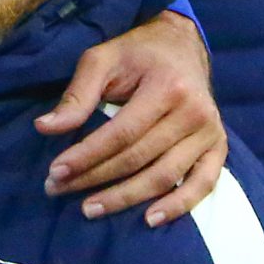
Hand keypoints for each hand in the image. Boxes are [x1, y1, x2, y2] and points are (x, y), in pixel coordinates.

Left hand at [38, 10, 224, 225]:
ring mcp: (209, 133)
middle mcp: (193, 112)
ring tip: (91, 209)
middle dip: (96, 178)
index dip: (87, 156)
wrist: (183, 44)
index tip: (55, 172)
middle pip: (139, 158)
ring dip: (126, 198)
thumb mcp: (102, 59)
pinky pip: (202, 184)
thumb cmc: (137, 52)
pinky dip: (178, 206)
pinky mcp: (217, 147)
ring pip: (165, 176)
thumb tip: (45, 128)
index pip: (121, 134)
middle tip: (59, 190)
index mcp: (166, 87)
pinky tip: (149, 219)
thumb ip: (77, 95)